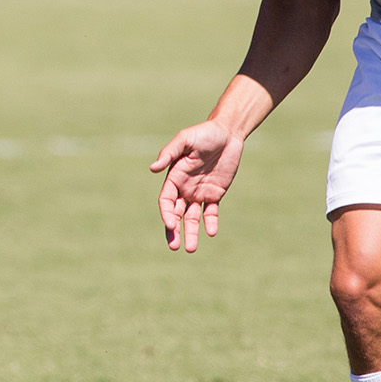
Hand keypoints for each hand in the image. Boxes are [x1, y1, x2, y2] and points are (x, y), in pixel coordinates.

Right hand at [149, 120, 244, 251]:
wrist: (227, 133)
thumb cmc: (203, 133)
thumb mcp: (185, 139)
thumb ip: (169, 153)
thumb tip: (153, 168)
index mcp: (174, 177)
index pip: (166, 201)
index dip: (167, 214)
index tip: (172, 225)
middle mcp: (184, 188)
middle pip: (176, 214)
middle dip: (174, 231)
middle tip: (175, 247)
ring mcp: (199, 193)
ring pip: (192, 218)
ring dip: (190, 233)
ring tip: (191, 249)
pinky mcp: (215, 194)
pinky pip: (211, 213)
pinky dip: (210, 223)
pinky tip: (211, 232)